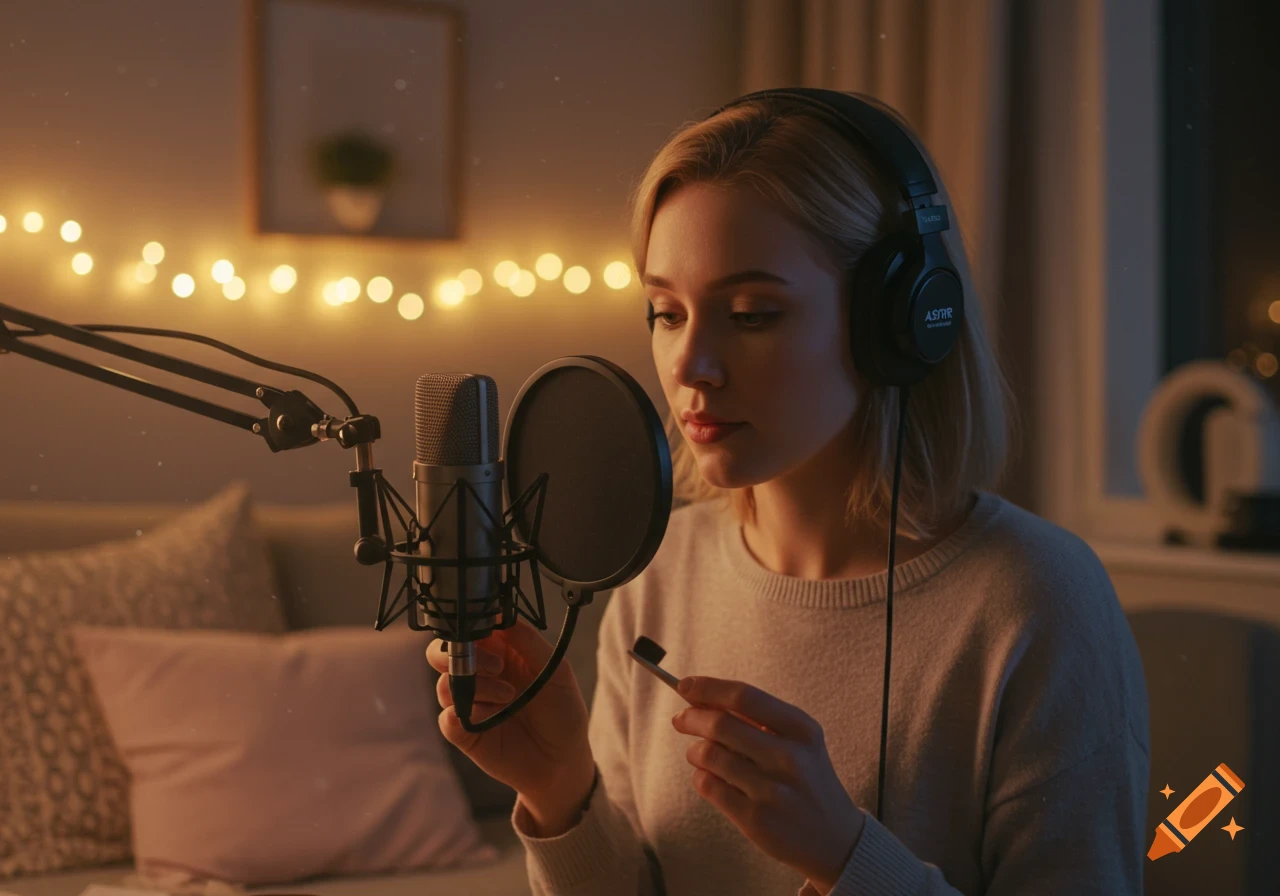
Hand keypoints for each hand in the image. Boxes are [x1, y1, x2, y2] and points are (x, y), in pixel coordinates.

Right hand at [427, 616, 593, 811]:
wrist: (563, 762)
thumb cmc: (563, 712)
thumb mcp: (556, 669)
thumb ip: (527, 640)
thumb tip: (499, 613)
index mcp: (500, 652)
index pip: (470, 629)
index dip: (470, 626)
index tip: (486, 632)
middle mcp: (479, 675)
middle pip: (442, 652)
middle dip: (460, 653)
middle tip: (496, 666)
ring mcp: (470, 703)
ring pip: (444, 684)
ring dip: (476, 687)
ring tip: (508, 697)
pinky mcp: (465, 732)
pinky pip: (446, 719)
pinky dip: (461, 715)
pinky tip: (489, 718)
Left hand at [671, 676, 865, 892]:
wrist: (835, 838)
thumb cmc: (806, 779)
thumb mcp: (798, 741)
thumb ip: (757, 719)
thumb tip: (702, 697)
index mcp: (801, 729)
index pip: (744, 697)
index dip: (708, 688)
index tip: (685, 685)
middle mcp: (789, 757)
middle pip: (720, 724)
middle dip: (691, 717)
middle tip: (681, 720)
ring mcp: (772, 790)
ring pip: (709, 755)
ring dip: (694, 750)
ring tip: (698, 753)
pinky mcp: (755, 819)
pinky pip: (708, 785)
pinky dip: (701, 776)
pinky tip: (710, 777)